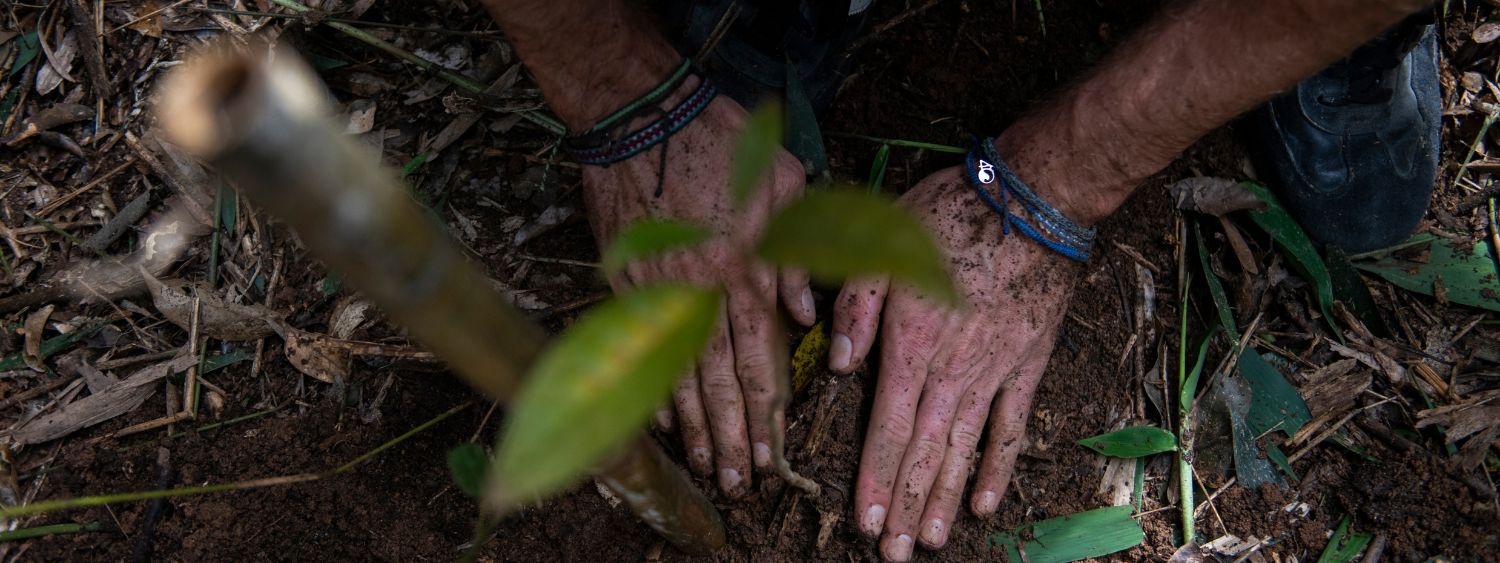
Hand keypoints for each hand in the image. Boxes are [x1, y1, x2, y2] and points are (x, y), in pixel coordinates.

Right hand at [582, 89, 815, 497]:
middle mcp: (699, 293)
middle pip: (717, 383)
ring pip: (676, 374)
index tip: (771, 457)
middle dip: (730, 439)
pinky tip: (660, 421)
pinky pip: (641, 347)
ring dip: (692, 427)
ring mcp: (656, 293)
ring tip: (703, 468)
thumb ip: (799, 260)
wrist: (641, 116)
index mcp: (743, 272)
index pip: (758, 362)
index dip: (766, 416)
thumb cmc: (720, 142)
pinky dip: (650, 386)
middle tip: (738, 484)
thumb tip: (805, 320)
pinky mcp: (624, 284)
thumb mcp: (784, 186)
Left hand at [828, 166, 1081, 560]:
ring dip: (946, 500)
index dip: (876, 480)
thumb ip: (855, 308)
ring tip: (933, 542)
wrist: (1033, 199)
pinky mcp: (1028, 365)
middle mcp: (951, 369)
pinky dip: (998, 466)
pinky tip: (987, 503)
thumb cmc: (949, 214)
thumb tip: (837, 365)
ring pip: (964, 450)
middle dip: (907, 508)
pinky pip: (1012, 426)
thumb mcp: (882, 246)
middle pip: (924, 453)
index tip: (867, 524)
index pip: (886, 428)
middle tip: (895, 554)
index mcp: (910, 343)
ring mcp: (994, 372)